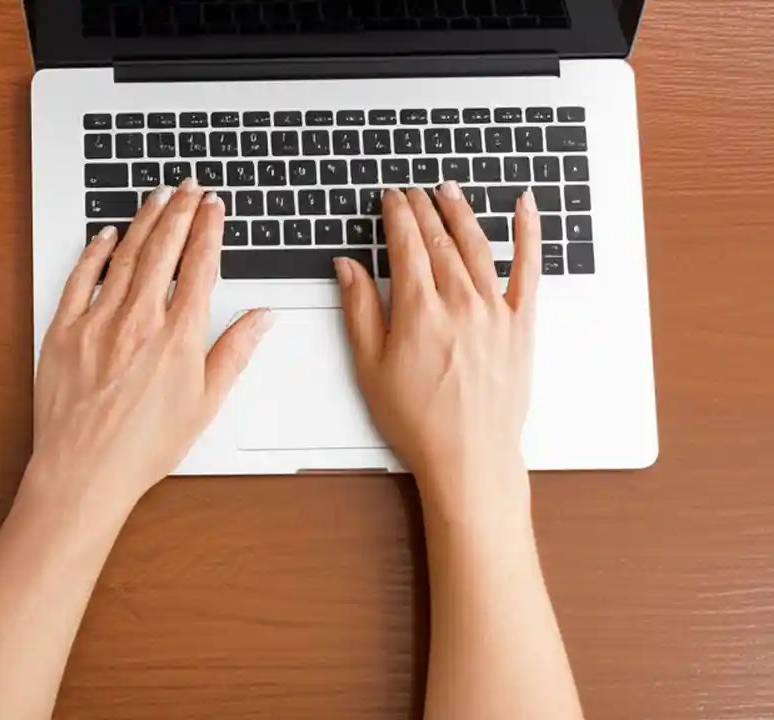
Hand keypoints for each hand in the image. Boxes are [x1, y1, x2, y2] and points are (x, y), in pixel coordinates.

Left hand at [29, 178, 272, 512]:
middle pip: (163, 249)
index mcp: (178, 337)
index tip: (215, 207)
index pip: (200, 266)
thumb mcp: (205, 403)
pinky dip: (95, 252)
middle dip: (180, 211)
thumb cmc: (144, 447)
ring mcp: (98, 322)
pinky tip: (106, 235)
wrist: (85, 471)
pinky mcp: (64, 331)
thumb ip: (234, 353)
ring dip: (143, 221)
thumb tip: (262, 317)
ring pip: (124, 255)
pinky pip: (80, 279)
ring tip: (158, 197)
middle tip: (190, 187)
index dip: (209, 230)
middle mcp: (139, 320)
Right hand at [335, 184, 539, 515]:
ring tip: (448, 190)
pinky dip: (528, 233)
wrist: (469, 456)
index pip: (406, 245)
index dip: (395, 215)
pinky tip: (525, 206)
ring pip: (477, 245)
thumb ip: (359, 310)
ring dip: (460, 212)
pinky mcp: (520, 324)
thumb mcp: (370, 366)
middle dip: (422, 208)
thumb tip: (347, 267)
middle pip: (439, 239)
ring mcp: (494, 311)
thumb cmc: (417, 420)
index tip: (389, 198)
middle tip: (412, 190)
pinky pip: (528, 269)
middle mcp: (460, 302)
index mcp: (419, 311)